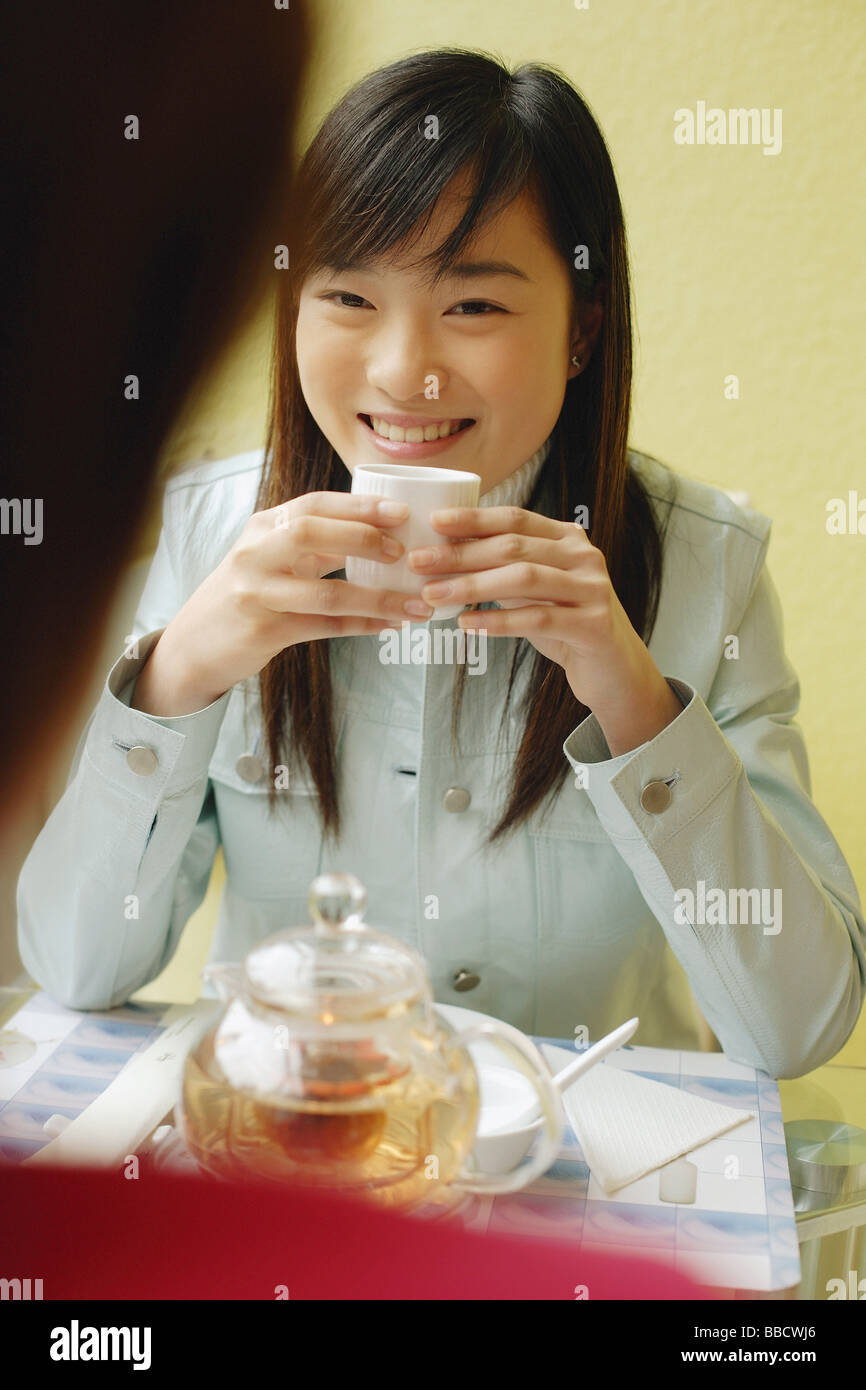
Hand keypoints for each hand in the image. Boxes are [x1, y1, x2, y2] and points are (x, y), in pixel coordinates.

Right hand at [137, 493, 435, 711]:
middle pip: (311, 534)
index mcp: (262, 528)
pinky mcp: (264, 631)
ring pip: (326, 593)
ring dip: (379, 598)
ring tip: (417, 603)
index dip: (359, 506)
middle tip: (405, 552)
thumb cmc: (246, 596)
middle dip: (364, 539)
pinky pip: (324, 627)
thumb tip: (377, 537)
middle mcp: (255, 555)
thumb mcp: (270, 558)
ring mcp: (256, 594)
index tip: (400, 511)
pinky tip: (390, 624)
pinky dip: (362, 626)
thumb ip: (313, 547)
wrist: (194, 645)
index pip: (313, 505)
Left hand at [407, 505, 681, 753]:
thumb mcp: (535, 590)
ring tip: (434, 595)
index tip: (434, 521)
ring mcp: (592, 589)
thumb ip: (503, 569)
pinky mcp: (593, 625)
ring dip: (472, 586)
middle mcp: (584, 557)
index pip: (515, 520)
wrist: (614, 670)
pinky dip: (498, 621)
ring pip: (524, 579)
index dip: (473, 518)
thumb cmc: (566, 625)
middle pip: (513, 547)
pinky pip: (538, 618)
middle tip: (419, 563)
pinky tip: (467, 625)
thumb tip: (445, 553)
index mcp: (568, 538)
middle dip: (461, 554)